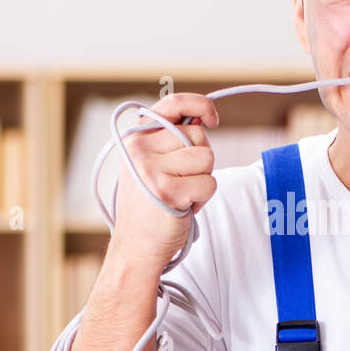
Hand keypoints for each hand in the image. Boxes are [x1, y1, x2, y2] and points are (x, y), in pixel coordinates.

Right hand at [110, 92, 219, 268]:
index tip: (213, 119)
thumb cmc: (150, 206)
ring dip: (203, 180)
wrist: (136, 247)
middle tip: (181, 182)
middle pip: (198, 135)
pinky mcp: (168, 191)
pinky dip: (203, 198)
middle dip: (200, 160)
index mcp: (136, 138)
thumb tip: (203, 119)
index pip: (173, 103)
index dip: (200, 104)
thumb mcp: (151, 165)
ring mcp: (152, 169)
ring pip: (207, 158)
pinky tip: (183, 207)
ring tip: (182, 195)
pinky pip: (209, 182)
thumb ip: (171, 140)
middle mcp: (140, 149)